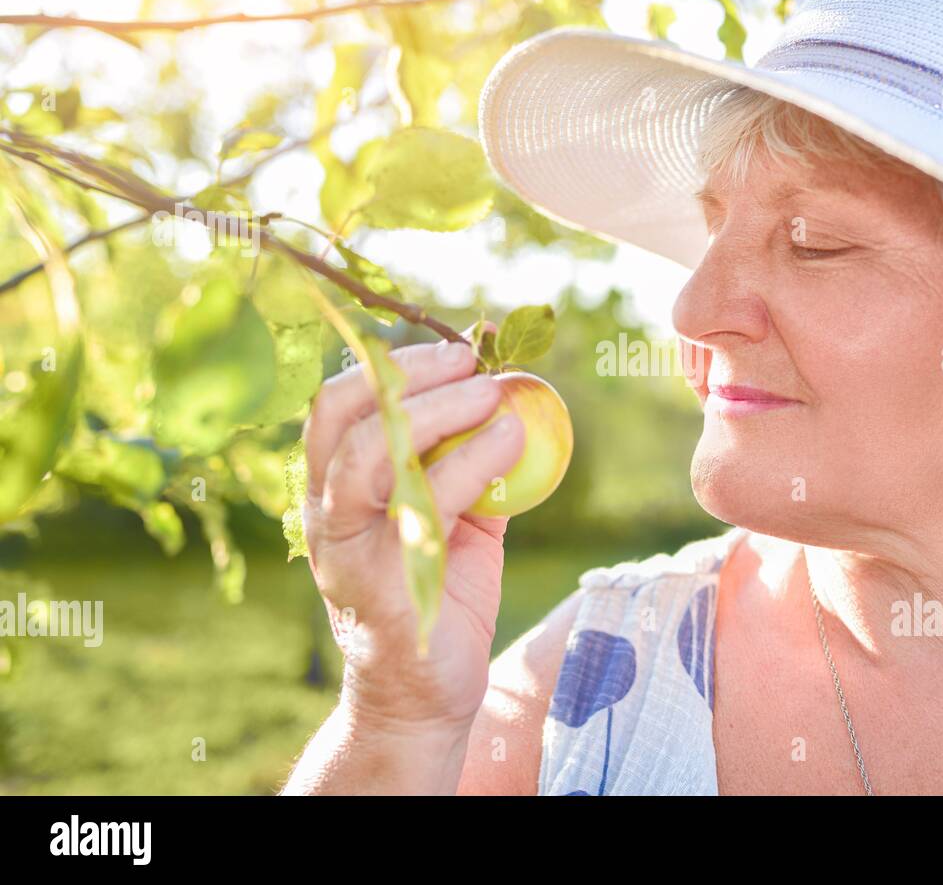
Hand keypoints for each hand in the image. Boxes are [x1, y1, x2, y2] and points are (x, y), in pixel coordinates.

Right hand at [301, 331, 525, 729]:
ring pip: (369, 450)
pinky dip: (473, 460)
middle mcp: (324, 510)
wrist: (425, 698)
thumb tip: (516, 396)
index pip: (341, 402)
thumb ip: (475, 462)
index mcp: (335, 486)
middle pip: (341, 412)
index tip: (459, 346)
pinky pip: (422, 503)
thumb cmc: (442, 597)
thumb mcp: (461, 517)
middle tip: (473, 361)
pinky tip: (512, 441)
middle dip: (409, 374)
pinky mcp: (379, 581)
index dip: (396, 361)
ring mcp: (344, 547)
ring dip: (437, 410)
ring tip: (494, 395)